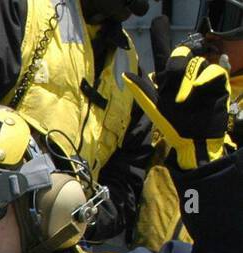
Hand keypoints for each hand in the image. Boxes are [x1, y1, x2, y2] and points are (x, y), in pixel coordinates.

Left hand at [125, 44, 230, 167]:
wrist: (195, 140)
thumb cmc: (174, 125)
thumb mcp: (155, 108)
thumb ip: (142, 90)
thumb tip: (126, 74)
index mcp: (168, 79)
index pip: (163, 52)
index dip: (161, 36)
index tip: (159, 20)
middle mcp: (185, 74)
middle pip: (180, 55)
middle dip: (175, 68)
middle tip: (173, 90)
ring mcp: (202, 76)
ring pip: (195, 64)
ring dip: (187, 83)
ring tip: (184, 102)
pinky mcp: (218, 81)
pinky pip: (212, 70)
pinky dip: (203, 80)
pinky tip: (197, 91)